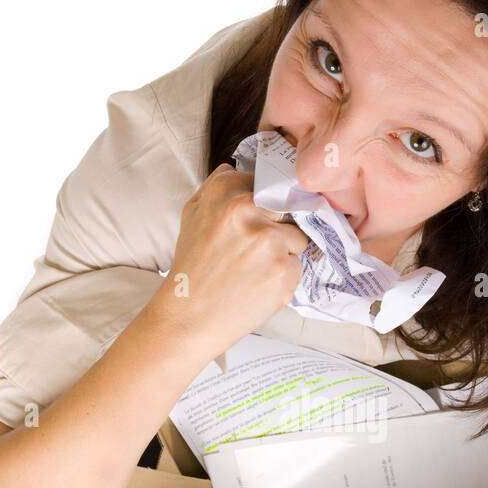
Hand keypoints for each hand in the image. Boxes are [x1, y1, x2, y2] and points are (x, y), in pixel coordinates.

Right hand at [152, 163, 308, 357]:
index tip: (262, 217)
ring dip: (283, 253)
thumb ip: (219, 187)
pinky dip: (283, 278)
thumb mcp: (193, 215)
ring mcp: (272, 243)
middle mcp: (252, 212)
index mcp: (227, 193)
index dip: (269, 203)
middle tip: (254, 249)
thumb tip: (240, 169)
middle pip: (290, 209)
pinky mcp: (285, 272)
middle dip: (279, 226)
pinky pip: (297, 267)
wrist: (189, 318)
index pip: (271, 183)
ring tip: (254, 270)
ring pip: (297, 240)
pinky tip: (258, 286)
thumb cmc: (192, 268)